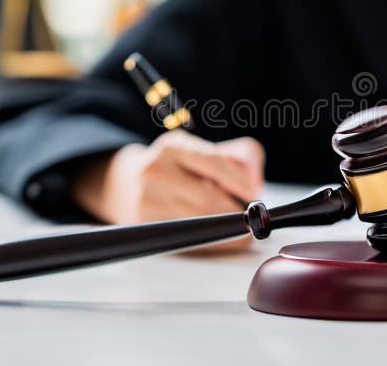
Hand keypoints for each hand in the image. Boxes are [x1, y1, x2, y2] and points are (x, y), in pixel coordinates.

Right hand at [72, 130, 264, 249]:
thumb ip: (243, 156)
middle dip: (237, 211)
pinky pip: (191, 238)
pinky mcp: (147, 225)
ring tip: (240, 225)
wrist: (130, 183)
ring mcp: (147, 200)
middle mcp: (156, 171)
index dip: (239, 181)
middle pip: (209, 199)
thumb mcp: (208, 149)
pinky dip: (213, 239)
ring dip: (228, 228)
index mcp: (174, 147)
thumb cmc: (180, 165)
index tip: (256, 194)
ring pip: (202, 222)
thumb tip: (255, 182)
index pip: (213, 163)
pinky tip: (221, 233)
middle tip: (254, 217)